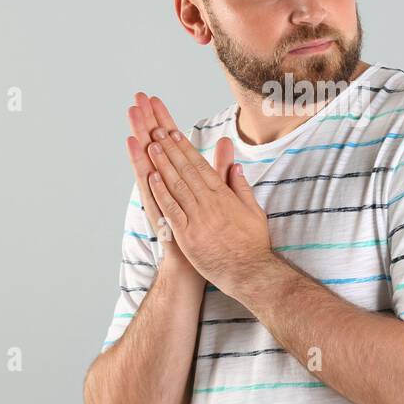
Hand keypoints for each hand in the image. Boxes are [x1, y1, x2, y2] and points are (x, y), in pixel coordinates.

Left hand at [139, 103, 273, 297]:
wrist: (250, 273)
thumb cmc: (252, 244)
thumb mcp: (253, 210)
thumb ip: (242, 187)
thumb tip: (236, 166)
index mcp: (224, 195)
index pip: (201, 166)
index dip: (185, 148)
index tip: (174, 133)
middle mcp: (210, 203)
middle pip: (186, 170)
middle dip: (170, 148)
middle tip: (157, 130)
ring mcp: (198, 218)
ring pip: (177, 185)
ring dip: (163, 164)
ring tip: (151, 145)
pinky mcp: (188, 235)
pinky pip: (172, 210)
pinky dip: (161, 192)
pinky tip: (152, 177)